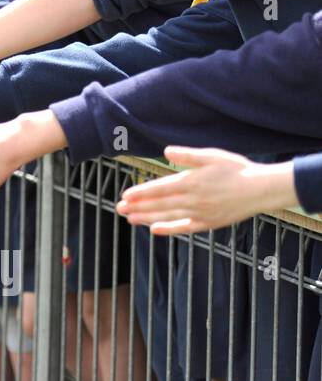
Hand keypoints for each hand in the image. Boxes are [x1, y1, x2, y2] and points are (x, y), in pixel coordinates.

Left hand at [117, 147, 297, 235]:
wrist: (261, 189)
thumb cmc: (237, 169)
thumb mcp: (211, 156)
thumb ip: (187, 156)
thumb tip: (166, 151)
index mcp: (191, 182)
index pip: (159, 189)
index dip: (141, 193)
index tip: (125, 195)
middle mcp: (193, 200)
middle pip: (159, 204)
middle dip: (137, 207)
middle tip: (119, 209)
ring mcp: (200, 214)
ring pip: (168, 217)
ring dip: (147, 218)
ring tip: (130, 218)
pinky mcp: (208, 223)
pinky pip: (184, 228)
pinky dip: (168, 229)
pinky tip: (154, 229)